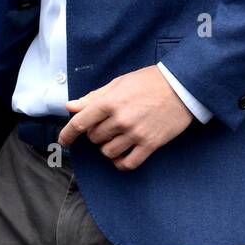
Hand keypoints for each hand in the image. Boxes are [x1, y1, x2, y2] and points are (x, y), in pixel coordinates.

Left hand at [57, 64, 193, 169]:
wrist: (181, 87)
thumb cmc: (149, 81)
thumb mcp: (119, 83)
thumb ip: (94, 97)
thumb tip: (71, 106)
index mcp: (110, 102)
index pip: (80, 123)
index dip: (68, 134)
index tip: (63, 141)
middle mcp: (120, 120)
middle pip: (95, 138)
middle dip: (96, 134)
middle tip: (107, 126)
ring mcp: (135, 134)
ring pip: (108, 152)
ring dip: (108, 148)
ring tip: (117, 138)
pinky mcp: (150, 145)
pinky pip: (128, 163)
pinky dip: (120, 163)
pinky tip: (122, 156)